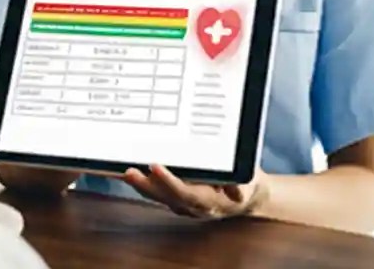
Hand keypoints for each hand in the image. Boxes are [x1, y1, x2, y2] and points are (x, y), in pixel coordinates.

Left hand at [123, 164, 266, 219]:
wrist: (247, 197)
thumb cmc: (246, 184)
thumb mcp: (249, 180)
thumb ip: (242, 184)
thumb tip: (237, 189)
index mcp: (210, 201)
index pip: (187, 193)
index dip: (170, 182)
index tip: (156, 167)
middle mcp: (193, 206)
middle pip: (166, 197)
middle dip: (146, 185)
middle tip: (130, 171)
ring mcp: (183, 204)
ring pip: (158, 196)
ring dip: (140, 185)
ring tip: (125, 171)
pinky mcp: (176, 198)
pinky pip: (157, 192)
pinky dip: (143, 183)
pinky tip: (129, 173)